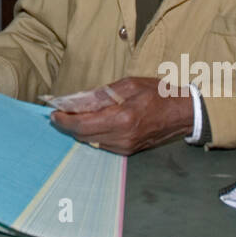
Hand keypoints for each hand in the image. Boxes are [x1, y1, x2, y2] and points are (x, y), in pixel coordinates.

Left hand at [48, 76, 193, 154]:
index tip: (53, 113)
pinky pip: (102, 144)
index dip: (64, 120)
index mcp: (122, 118)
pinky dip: (93, 134)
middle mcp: (122, 137)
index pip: (82, 125)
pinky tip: (92, 123)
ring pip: (91, 142)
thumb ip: (102, 94)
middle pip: (83, 136)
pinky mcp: (128, 151)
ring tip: (74, 116)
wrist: (182, 113)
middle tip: (60, 112)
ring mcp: (126, 147)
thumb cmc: (158, 93)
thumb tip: (77, 100)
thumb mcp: (129, 85)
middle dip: (68, 125)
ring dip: (80, 130)